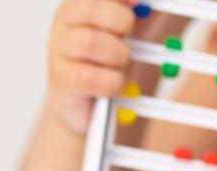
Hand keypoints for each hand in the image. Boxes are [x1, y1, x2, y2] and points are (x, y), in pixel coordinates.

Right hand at [48, 0, 188, 135]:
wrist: (89, 113)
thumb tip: (157, 7)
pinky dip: (111, 83)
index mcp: (78, 8)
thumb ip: (140, 18)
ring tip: (121, 66)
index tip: (139, 2)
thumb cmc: (107, 71)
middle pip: (93, 8)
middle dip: (121, 22)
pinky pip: (91, 77)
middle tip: (129, 39)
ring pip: (92, 42)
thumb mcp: (125, 39)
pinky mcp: (63, 81)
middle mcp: (64, 25)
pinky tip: (115, 85)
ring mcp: (59, 53)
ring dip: (118, 56)